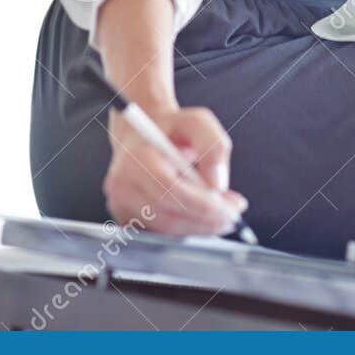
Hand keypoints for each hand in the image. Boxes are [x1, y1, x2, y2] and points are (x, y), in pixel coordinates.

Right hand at [102, 103, 247, 236]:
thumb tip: (218, 185)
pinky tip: (201, 217)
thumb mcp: (198, 122)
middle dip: (207, 221)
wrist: (142, 133)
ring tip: (222, 215)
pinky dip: (185, 228)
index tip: (232, 209)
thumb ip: (214, 146)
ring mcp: (120, 203)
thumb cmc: (170, 128)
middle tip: (234, 217)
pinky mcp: (124, 217)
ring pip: (167, 229)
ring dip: (199, 227)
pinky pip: (161, 232)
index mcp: (137, 158)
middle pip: (169, 217)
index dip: (204, 205)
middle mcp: (122, 184)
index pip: (171, 191)